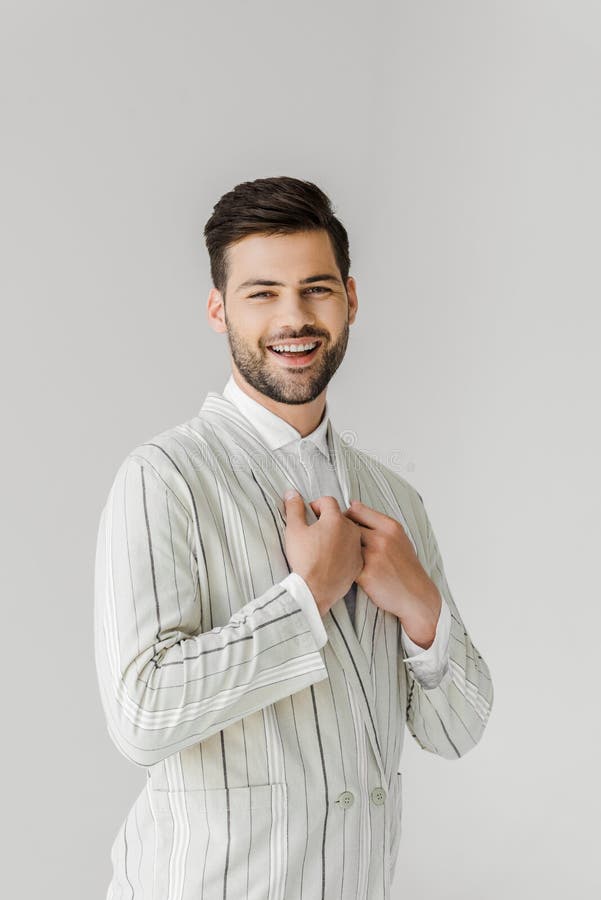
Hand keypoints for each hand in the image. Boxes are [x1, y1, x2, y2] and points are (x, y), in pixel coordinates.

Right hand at [284, 492, 363, 614]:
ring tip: (322, 546)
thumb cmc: (304, 559)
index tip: (308, 516)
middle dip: (326, 520)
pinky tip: (331, 559)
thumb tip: (292, 493)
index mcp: (336, 519)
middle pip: (339, 516)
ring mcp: (357, 547)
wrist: (315, 590)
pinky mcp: (358, 563)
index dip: (315, 506)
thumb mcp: (294, 530)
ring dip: (336, 534)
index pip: (328, 501)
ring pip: (348, 532)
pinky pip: (352, 550)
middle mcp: (351, 530)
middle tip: (313, 532)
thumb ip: (294, 508)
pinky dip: (343, 550)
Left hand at [343, 500, 441, 642]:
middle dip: (338, 533)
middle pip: (346, 526)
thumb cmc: (405, 566)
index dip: (345, 517)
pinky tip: (342, 570)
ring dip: (338, 550)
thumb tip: (353, 504)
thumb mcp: (399, 538)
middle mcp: (382, 539)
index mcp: (390, 527)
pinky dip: (342, 567)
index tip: (342, 524)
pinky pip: (345, 565)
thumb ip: (378, 522)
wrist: (416, 596)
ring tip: (337, 555)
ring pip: (343, 545)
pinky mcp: (365, 575)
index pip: (356, 510)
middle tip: (335, 541)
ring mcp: (373, 557)